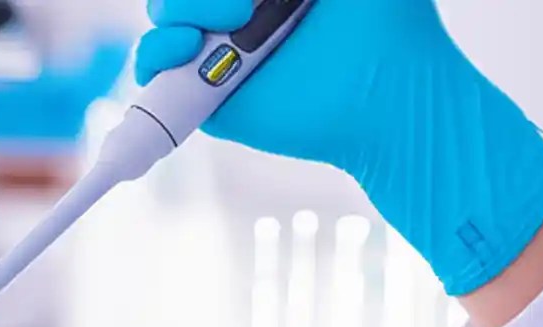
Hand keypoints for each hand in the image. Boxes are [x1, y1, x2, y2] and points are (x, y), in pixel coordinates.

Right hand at [135, 0, 542, 295]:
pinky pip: (154, 74)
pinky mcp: (210, 101)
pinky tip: (183, 47)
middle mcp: (240, 19)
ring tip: (228, 23)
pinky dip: (152, 56)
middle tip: (241, 5)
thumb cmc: (385, 26)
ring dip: (175, 11)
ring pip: (162, 22)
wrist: (391, 93)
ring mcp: (219, 58)